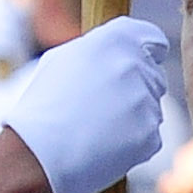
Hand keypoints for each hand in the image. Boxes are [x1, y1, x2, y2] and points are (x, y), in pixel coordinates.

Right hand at [2, 18, 177, 192]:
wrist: (38, 153)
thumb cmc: (43, 105)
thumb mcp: (62, 60)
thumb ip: (98, 50)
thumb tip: (117, 54)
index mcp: (114, 40)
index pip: (152, 39)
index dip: (146, 53)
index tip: (137, 64)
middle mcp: (135, 66)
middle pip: (154, 76)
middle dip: (136, 89)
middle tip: (104, 106)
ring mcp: (146, 102)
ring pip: (151, 108)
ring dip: (134, 117)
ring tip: (98, 128)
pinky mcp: (150, 135)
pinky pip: (150, 136)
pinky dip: (133, 143)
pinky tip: (105, 145)